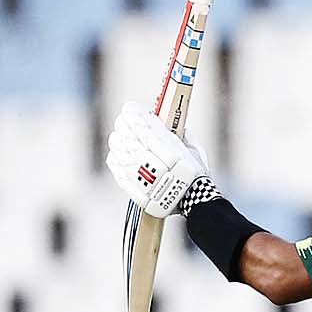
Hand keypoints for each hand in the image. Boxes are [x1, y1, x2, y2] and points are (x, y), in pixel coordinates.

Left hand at [106, 102, 209, 217]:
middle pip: (127, 135)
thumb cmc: (196, 174)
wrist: (194, 202)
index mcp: (170, 150)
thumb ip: (180, 133)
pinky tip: (118, 153)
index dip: (133, 113)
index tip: (131, 109)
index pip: (141, 125)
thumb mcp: (194, 149)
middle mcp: (152, 163)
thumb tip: (170, 120)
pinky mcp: (132, 187)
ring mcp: (140, 176)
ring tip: (121, 136)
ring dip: (118, 139)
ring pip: (119, 149)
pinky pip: (116, 167)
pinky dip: (115, 157)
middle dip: (124, 124)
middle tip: (125, 121)